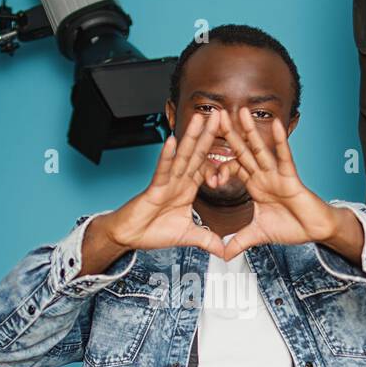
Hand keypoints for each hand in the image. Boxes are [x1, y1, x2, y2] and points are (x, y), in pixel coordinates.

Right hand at [102, 112, 226, 257]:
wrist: (129, 236)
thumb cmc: (152, 230)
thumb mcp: (188, 236)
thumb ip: (207, 240)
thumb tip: (224, 251)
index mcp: (187, 188)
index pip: (208, 168)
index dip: (222, 158)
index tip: (236, 147)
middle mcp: (178, 181)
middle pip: (198, 154)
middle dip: (210, 135)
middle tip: (221, 115)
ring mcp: (166, 182)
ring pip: (182, 156)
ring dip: (192, 137)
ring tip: (201, 119)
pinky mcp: (154, 188)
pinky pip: (162, 170)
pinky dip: (167, 156)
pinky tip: (172, 142)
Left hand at [210, 106, 340, 260]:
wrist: (314, 231)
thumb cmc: (292, 226)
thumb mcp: (258, 235)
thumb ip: (239, 241)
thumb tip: (224, 255)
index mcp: (255, 185)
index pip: (233, 169)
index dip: (219, 169)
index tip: (209, 178)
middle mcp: (264, 175)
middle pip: (242, 151)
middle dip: (229, 134)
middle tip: (215, 116)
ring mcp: (277, 174)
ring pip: (260, 149)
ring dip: (250, 130)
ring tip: (240, 111)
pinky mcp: (291, 177)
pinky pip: (284, 156)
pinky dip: (280, 141)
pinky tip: (275, 125)